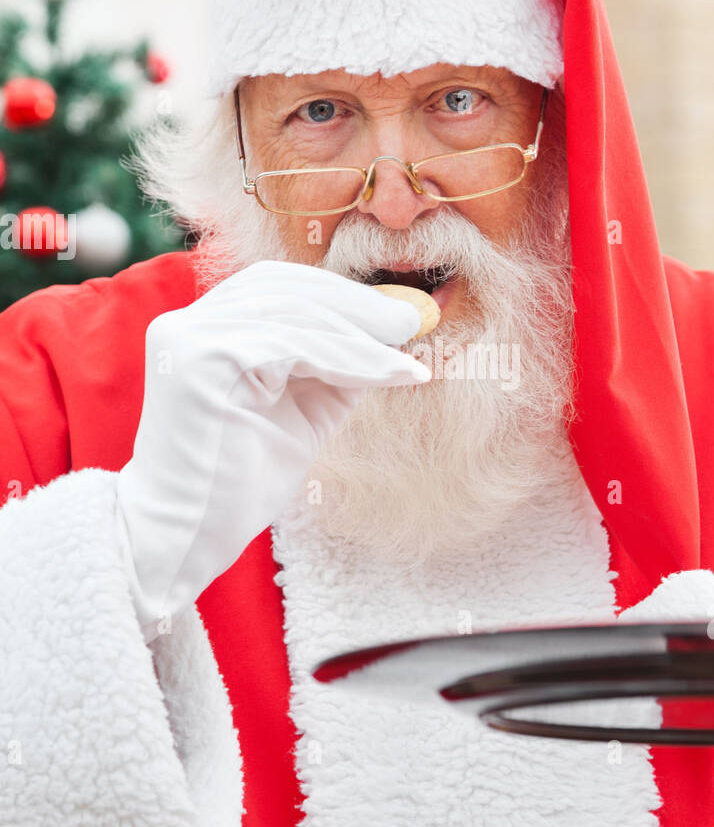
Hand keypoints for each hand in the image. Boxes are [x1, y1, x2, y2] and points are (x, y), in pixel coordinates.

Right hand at [116, 260, 428, 634]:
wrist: (186, 539)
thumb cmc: (239, 483)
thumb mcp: (302, 411)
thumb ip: (336, 368)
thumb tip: (393, 337)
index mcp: (206, 329)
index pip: (279, 287)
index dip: (341, 295)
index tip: (397, 316)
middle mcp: (188, 322)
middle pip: (287, 289)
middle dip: (357, 306)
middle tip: (413, 324)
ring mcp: (188, 337)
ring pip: (295, 315)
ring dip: (361, 337)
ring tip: (406, 360)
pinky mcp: (199, 360)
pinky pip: (291, 345)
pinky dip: (347, 358)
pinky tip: (385, 374)